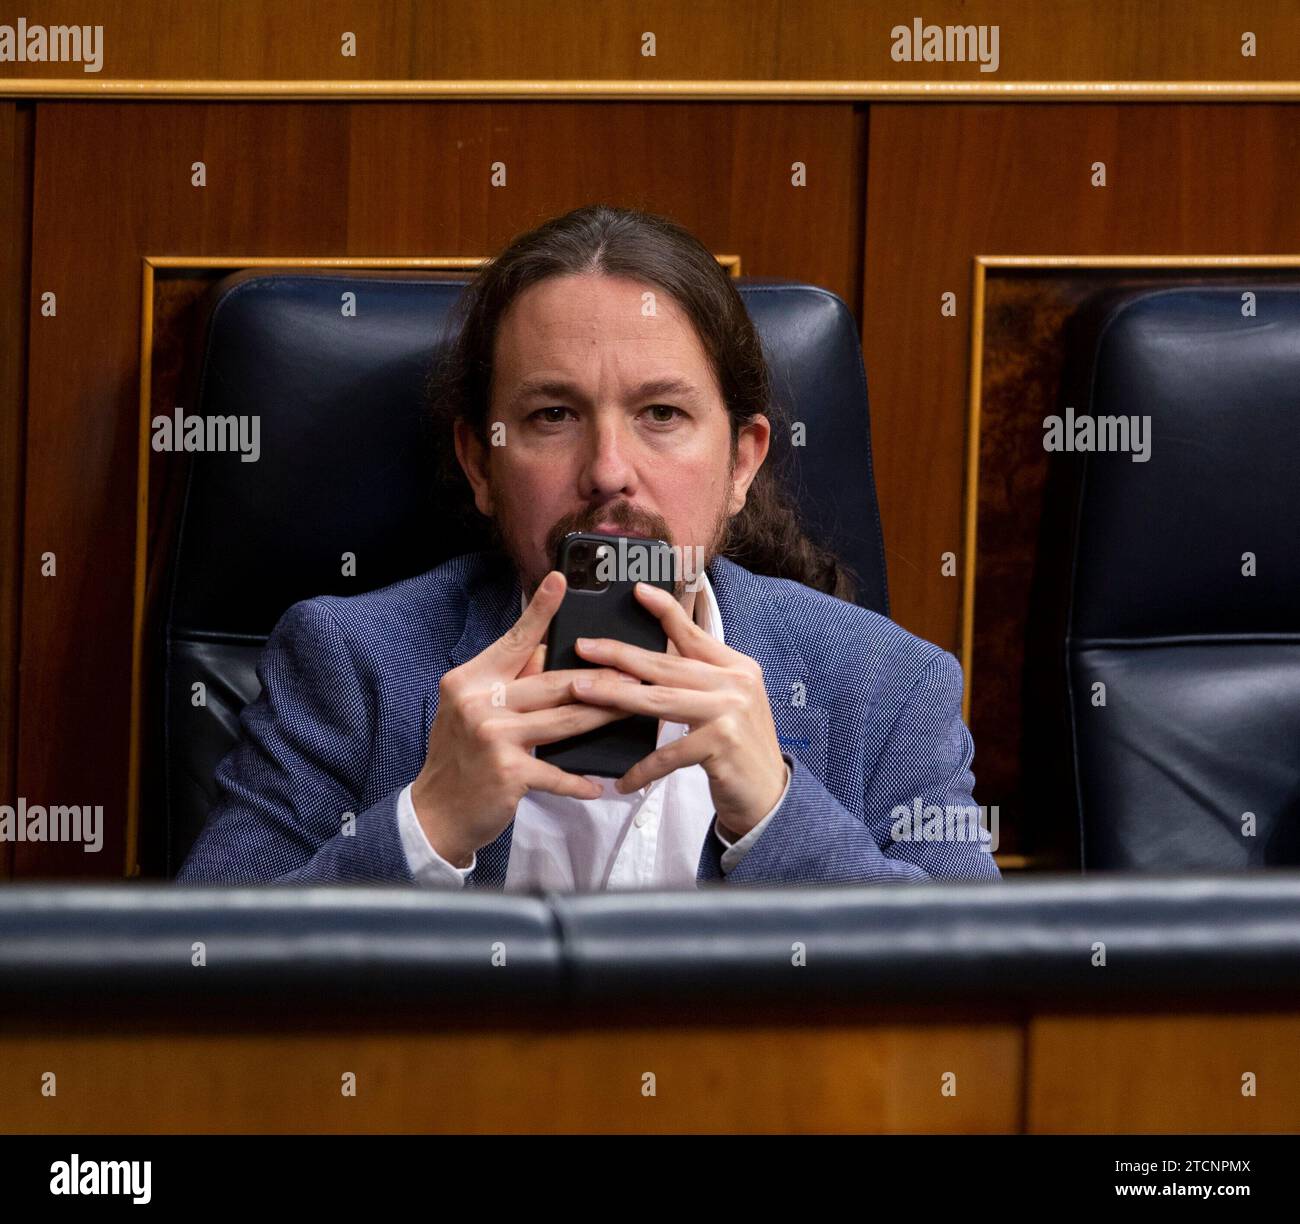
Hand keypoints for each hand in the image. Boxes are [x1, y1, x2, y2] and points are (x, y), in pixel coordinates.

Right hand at [409, 570, 637, 866]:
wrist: (435, 813)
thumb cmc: (459, 756)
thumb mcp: (470, 708)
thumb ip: (507, 678)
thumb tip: (548, 650)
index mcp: (471, 679)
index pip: (514, 640)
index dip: (540, 610)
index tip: (561, 580)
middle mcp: (479, 702)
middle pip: (553, 683)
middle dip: (600, 679)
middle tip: (636, 673)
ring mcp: (493, 736)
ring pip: (563, 720)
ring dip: (603, 717)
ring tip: (632, 710)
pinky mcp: (508, 772)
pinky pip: (555, 772)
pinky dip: (577, 780)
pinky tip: (598, 784)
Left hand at [570, 580, 788, 838]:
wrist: (769, 793)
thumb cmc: (738, 747)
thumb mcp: (727, 703)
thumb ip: (699, 679)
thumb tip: (646, 663)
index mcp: (735, 667)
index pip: (693, 633)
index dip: (665, 611)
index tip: (637, 591)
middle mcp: (735, 683)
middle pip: (666, 665)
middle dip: (620, 655)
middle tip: (584, 647)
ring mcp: (730, 712)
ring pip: (661, 700)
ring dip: (616, 695)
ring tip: (582, 690)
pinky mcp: (721, 745)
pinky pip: (669, 753)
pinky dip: (644, 768)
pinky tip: (623, 780)